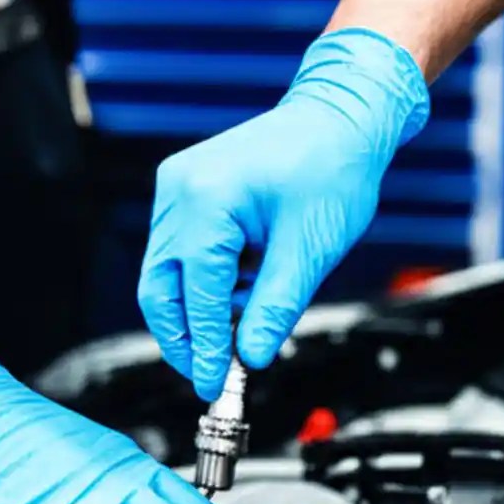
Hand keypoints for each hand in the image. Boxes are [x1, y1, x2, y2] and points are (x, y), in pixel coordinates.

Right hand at [138, 28, 429, 399]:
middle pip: (161, 287)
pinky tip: (247, 293)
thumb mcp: (310, 249)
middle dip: (186, 337)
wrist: (341, 118)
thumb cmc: (333, 169)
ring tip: (242, 331)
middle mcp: (178, 191)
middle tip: (212, 376)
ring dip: (200, 310)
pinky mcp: (188, 190)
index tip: (215, 385)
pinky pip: (186, 250)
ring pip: (169, 273)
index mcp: (205, 201)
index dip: (205, 347)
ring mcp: (177, 187)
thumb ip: (276, 307)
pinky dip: (210, 282)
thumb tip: (252, 357)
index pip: (197, 294)